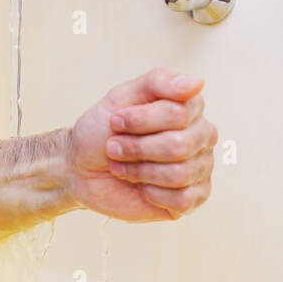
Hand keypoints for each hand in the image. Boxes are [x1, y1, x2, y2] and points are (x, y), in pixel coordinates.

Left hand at [67, 68, 216, 221]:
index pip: (178, 113)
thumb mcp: (122, 96)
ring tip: (122, 166)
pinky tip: (141, 187)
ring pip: (179, 174)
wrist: (80, 167)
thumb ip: (159, 82)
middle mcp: (201, 137)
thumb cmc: (102, 130)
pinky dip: (152, 193)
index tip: (115, 121)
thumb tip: (197, 83)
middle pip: (179, 145)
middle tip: (114, 148)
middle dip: (137, 148)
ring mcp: (199, 168)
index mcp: (190, 108)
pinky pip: (183, 199)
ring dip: (140, 171)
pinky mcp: (191, 198)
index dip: (140, 121)